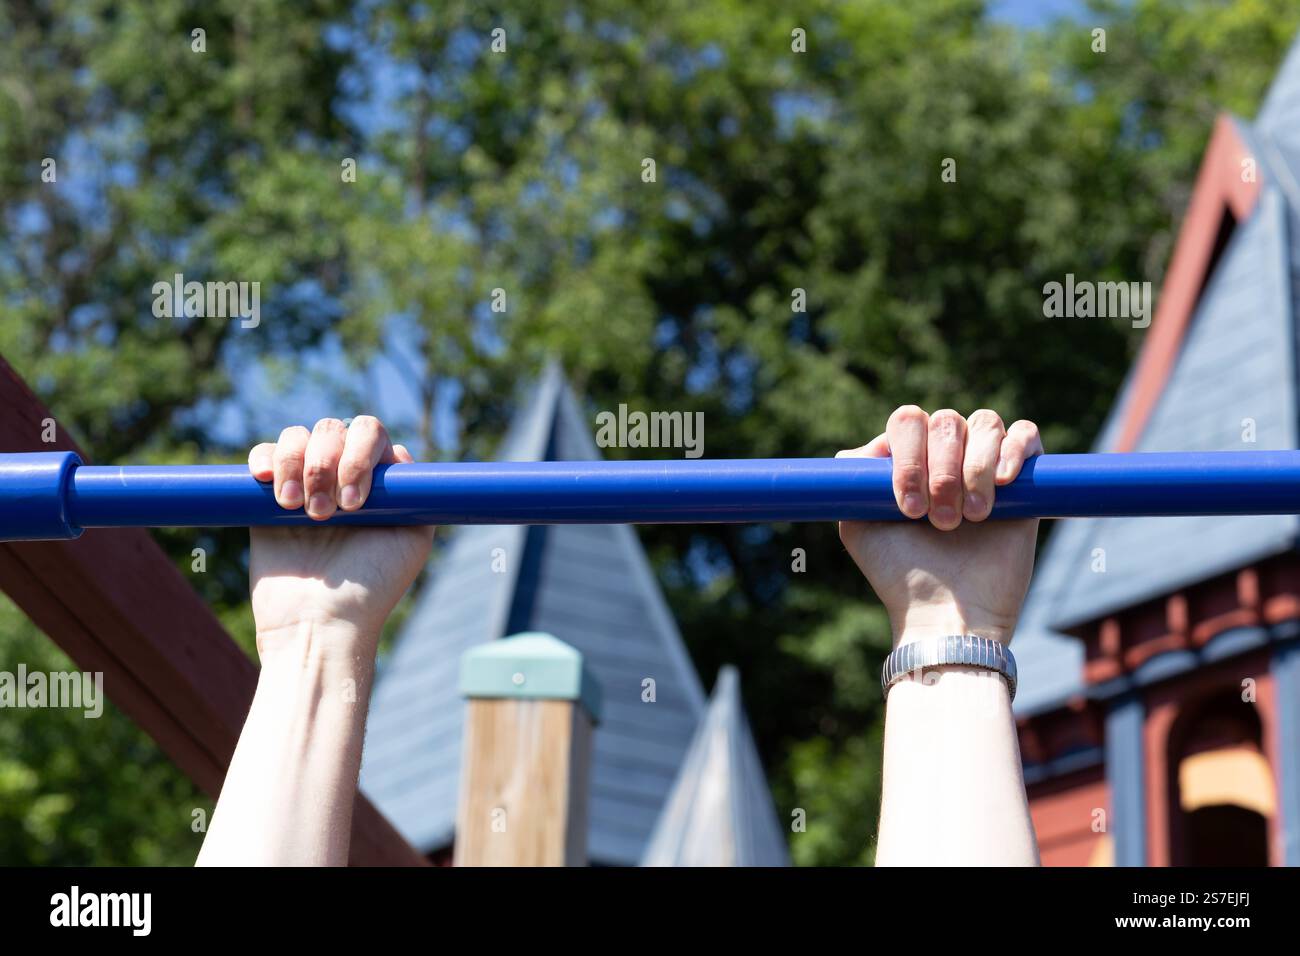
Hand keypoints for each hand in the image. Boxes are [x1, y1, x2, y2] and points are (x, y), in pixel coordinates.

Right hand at [246, 416, 434, 656]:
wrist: (318, 624)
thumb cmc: (370, 587)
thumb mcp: (412, 538)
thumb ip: (415, 492)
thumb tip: (396, 453)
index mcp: (380, 482)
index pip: (370, 434)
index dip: (361, 454)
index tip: (357, 501)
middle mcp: (344, 476)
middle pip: (333, 429)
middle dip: (328, 464)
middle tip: (327, 515)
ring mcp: (306, 484)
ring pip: (298, 437)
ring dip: (298, 467)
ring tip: (298, 511)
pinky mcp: (268, 498)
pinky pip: (264, 455)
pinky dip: (265, 458)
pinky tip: (267, 482)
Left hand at [837, 406, 1042, 646]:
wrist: (948, 614)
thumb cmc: (902, 575)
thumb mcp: (858, 526)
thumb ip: (853, 480)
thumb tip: (870, 446)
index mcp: (907, 461)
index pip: (908, 422)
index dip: (908, 457)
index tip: (908, 508)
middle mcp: (945, 456)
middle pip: (945, 420)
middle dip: (941, 469)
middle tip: (940, 521)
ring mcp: (985, 465)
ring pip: (985, 423)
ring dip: (974, 467)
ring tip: (972, 517)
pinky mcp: (1026, 481)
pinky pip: (1026, 433)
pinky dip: (1014, 449)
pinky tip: (1003, 483)